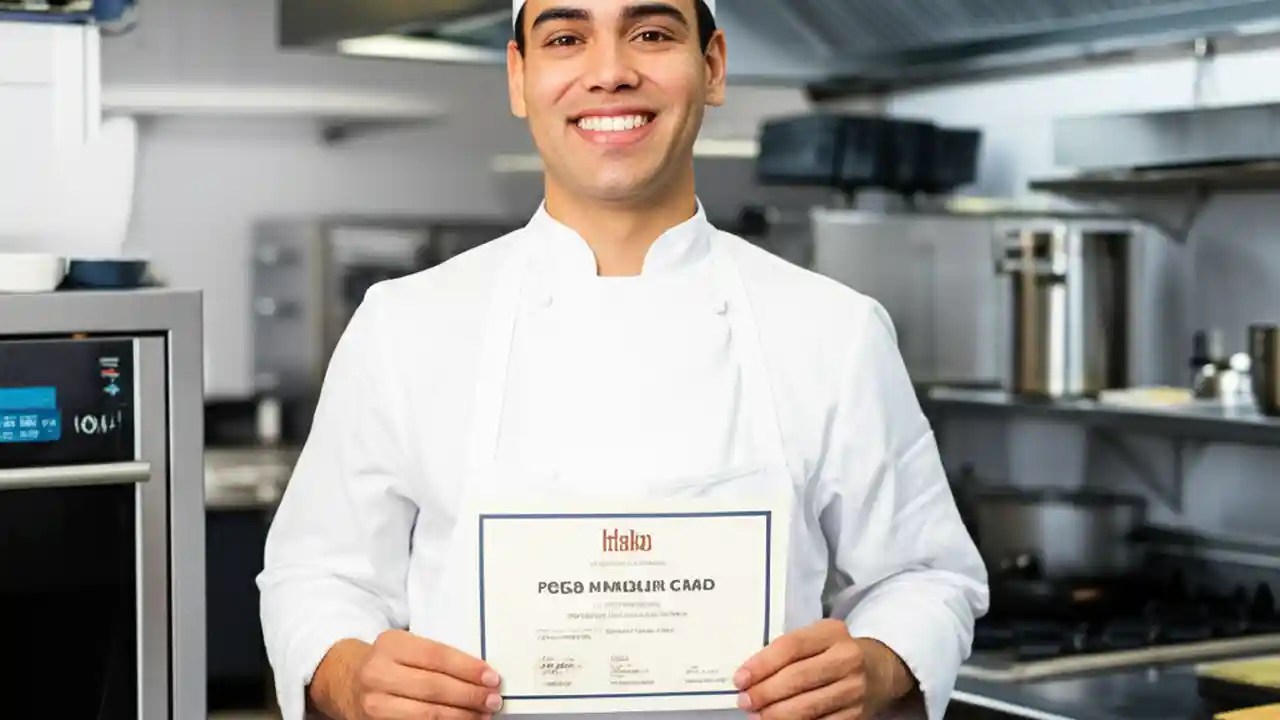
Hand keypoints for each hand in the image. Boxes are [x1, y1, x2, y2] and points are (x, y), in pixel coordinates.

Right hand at [310, 631, 503, 719]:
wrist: (342, 679)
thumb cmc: (386, 661)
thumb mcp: (404, 646)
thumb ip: (434, 656)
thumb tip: (480, 674)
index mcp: (390, 645)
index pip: (436, 656)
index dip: (468, 668)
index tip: (492, 677)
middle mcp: (378, 674)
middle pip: (433, 688)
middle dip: (469, 696)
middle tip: (493, 700)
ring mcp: (373, 704)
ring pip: (426, 715)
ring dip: (460, 716)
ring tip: (481, 715)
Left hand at [733, 619, 914, 719]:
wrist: (880, 669)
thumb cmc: (835, 651)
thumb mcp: (817, 638)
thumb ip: (788, 650)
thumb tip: (750, 675)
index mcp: (832, 632)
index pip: (790, 646)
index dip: (762, 664)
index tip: (740, 678)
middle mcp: (847, 658)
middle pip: (797, 678)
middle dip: (765, 692)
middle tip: (745, 700)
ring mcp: (855, 689)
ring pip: (808, 706)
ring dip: (776, 714)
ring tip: (757, 715)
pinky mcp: (857, 714)